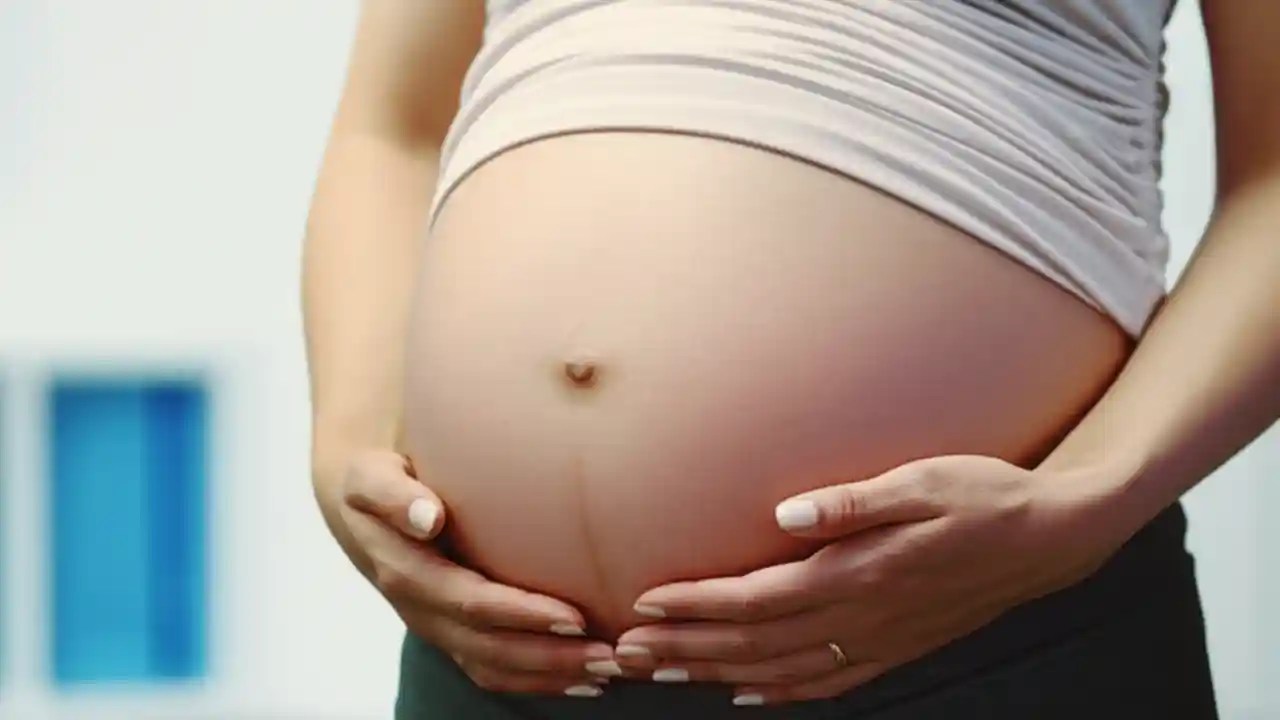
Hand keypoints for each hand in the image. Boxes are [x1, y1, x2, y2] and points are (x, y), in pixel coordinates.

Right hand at [330, 448, 616, 697]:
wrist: (365, 509)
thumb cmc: (383, 481)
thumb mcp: (370, 477)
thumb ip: (391, 493)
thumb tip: (427, 518)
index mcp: (405, 573)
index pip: (469, 602)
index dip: (520, 614)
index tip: (575, 616)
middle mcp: (422, 611)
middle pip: (490, 648)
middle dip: (551, 656)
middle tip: (609, 656)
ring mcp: (438, 629)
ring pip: (495, 669)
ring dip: (552, 676)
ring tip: (609, 671)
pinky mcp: (453, 636)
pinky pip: (496, 672)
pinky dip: (541, 681)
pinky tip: (587, 681)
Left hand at [613, 455, 1122, 705]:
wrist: (1051, 540)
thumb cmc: (984, 497)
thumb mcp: (923, 481)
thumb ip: (853, 502)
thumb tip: (787, 512)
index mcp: (859, 572)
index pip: (757, 598)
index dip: (698, 604)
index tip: (646, 602)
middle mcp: (862, 616)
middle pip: (754, 643)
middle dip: (685, 649)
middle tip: (627, 653)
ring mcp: (880, 639)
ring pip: (780, 669)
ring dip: (715, 674)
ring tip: (664, 674)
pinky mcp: (896, 648)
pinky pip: (826, 682)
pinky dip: (779, 692)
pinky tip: (748, 693)